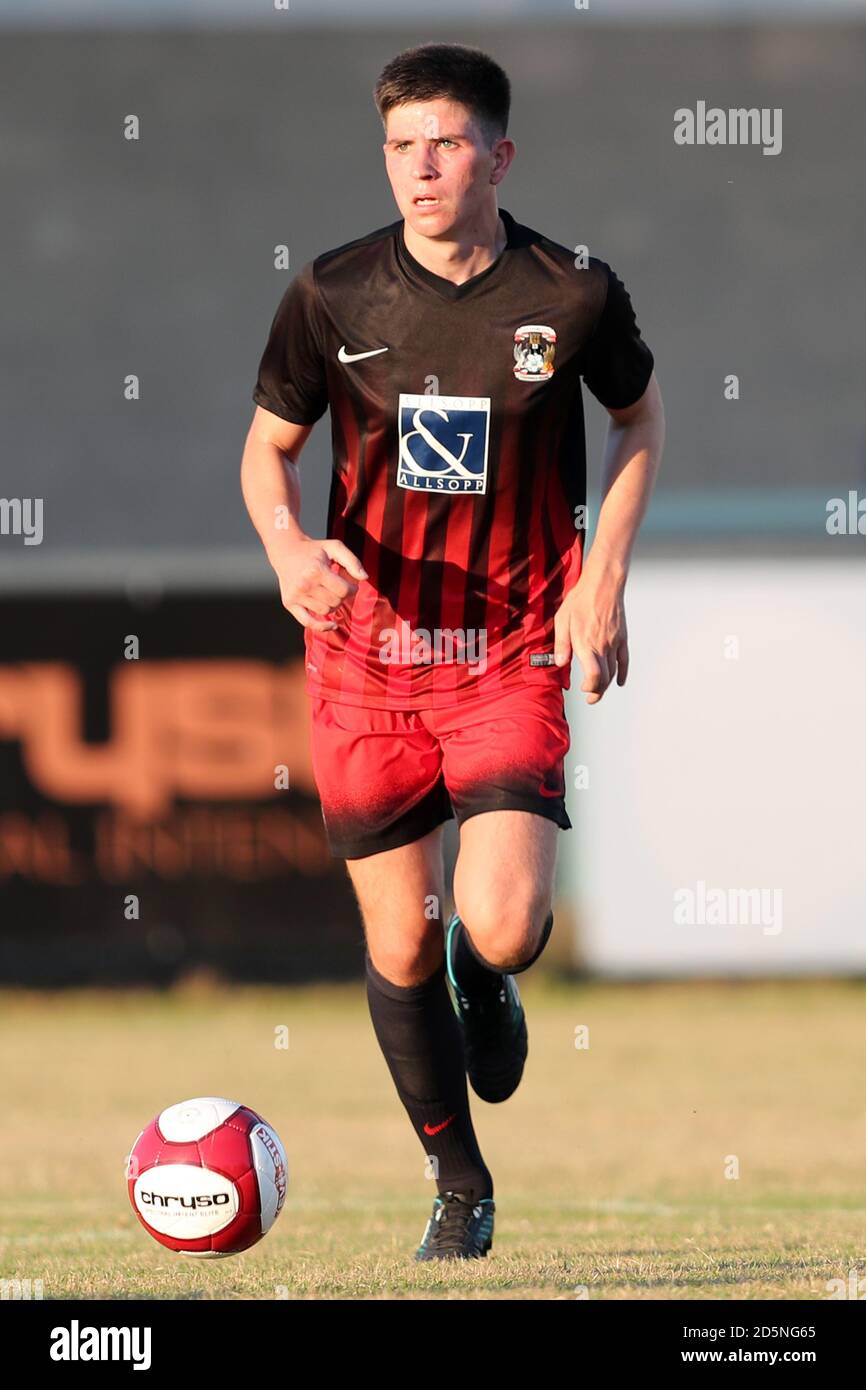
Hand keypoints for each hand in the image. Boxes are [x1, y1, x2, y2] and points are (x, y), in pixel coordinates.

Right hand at [274, 537, 367, 632]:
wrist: (286, 551)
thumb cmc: (313, 550)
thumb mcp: (334, 547)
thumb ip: (352, 561)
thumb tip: (364, 578)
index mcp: (316, 571)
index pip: (344, 590)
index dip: (352, 589)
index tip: (351, 584)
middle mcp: (304, 585)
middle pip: (335, 602)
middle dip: (342, 596)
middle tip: (338, 586)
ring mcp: (296, 596)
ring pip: (325, 611)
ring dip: (332, 605)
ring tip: (329, 593)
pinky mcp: (289, 603)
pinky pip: (308, 622)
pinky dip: (322, 627)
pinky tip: (333, 625)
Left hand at [553, 572, 628, 704]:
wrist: (603, 584)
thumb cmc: (581, 600)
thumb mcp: (562, 620)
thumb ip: (562, 644)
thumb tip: (560, 663)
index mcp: (586, 645)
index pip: (594, 676)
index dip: (590, 688)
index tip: (583, 690)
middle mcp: (602, 647)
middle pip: (605, 678)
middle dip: (598, 692)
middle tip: (591, 698)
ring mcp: (614, 643)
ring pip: (614, 671)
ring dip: (607, 685)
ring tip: (599, 691)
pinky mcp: (621, 638)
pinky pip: (624, 660)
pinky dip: (623, 673)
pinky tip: (619, 681)